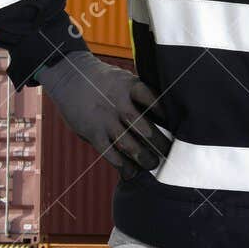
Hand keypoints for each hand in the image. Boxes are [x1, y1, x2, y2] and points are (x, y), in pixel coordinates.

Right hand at [37, 52, 171, 179]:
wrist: (71, 76)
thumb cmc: (105, 81)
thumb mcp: (125, 79)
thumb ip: (140, 96)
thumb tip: (163, 118)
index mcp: (131, 86)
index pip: (154, 102)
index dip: (167, 117)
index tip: (177, 128)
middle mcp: (118, 103)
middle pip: (143, 127)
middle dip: (159, 143)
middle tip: (169, 153)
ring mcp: (104, 118)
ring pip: (127, 143)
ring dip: (143, 157)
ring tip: (153, 164)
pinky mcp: (92, 132)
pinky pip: (109, 153)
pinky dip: (122, 165)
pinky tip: (131, 171)